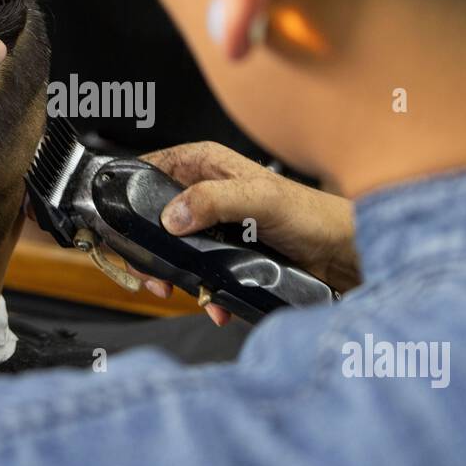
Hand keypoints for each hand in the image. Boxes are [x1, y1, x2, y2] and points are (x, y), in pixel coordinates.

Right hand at [132, 142, 359, 324]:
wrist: (341, 253)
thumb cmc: (312, 214)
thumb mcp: (260, 199)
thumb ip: (213, 200)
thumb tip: (171, 216)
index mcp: (205, 163)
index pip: (148, 169)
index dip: (129, 196)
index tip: (123, 228)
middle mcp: (204, 189)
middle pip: (152, 216)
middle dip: (148, 250)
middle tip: (153, 274)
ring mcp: (212, 222)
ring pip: (172, 247)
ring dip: (173, 275)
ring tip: (181, 291)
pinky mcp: (224, 250)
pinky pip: (196, 269)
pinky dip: (199, 290)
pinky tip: (213, 302)